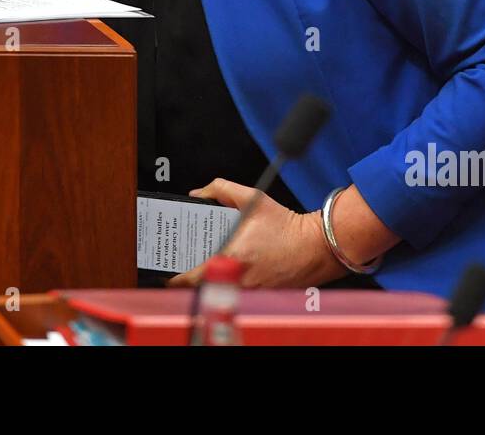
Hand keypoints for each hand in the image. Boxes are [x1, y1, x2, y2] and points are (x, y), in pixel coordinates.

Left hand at [165, 178, 349, 288]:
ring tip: (207, 263)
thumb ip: (222, 189)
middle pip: (204, 284)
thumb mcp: (254, 198)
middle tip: (184, 264)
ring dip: (213, 278)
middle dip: (192, 275)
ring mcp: (250, 291)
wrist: (317, 247)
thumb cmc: (288, 226)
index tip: (168, 272)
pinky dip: (231, 282)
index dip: (176, 276)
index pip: (193, 276)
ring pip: (220, 288)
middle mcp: (239, 278)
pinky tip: (233, 268)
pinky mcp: (260, 295)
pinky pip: (237, 291)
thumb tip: (199, 194)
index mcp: (233, 256)